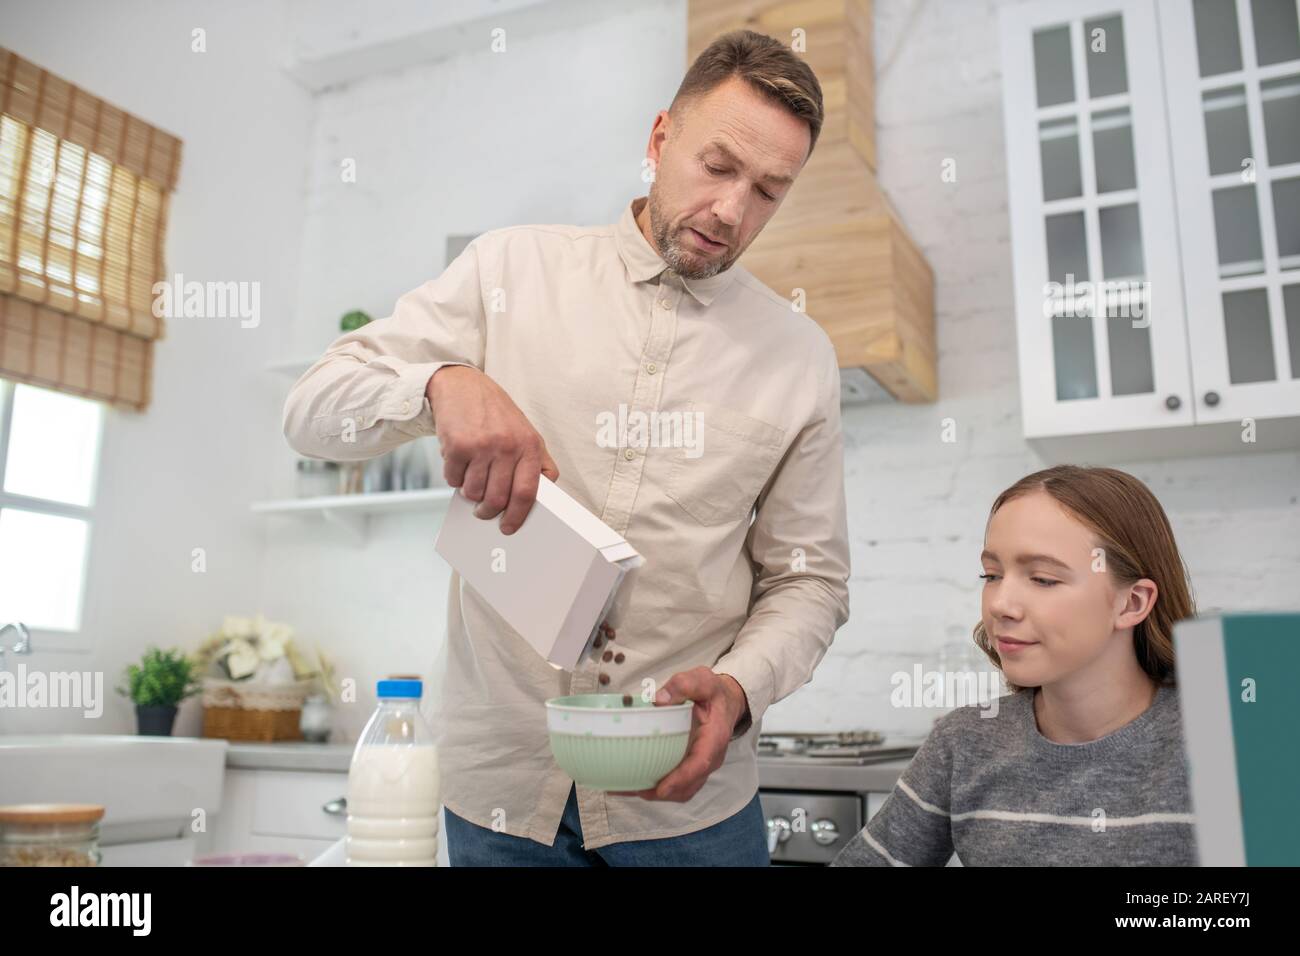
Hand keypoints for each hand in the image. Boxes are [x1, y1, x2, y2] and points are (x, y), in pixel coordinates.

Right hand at [427, 365, 558, 533]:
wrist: (462, 385)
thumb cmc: (495, 413)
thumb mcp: (525, 432)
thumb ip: (537, 462)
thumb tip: (542, 495)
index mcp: (530, 446)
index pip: (527, 493)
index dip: (518, 516)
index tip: (509, 527)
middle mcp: (508, 446)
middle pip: (498, 498)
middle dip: (488, 512)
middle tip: (483, 512)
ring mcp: (482, 446)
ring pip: (474, 492)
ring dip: (469, 493)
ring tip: (471, 480)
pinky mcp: (458, 445)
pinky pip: (453, 479)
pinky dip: (453, 478)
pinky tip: (458, 464)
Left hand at [609, 667, 747, 801]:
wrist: (726, 701)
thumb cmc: (713, 692)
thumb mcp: (702, 680)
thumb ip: (683, 685)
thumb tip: (658, 699)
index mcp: (715, 737)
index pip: (700, 763)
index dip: (681, 779)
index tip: (661, 789)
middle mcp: (711, 757)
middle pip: (689, 785)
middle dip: (663, 792)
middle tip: (634, 789)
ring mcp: (702, 765)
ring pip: (683, 790)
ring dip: (657, 794)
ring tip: (630, 789)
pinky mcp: (692, 767)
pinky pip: (678, 785)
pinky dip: (659, 788)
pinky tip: (636, 783)